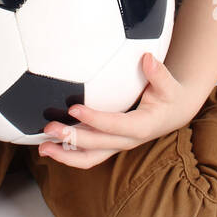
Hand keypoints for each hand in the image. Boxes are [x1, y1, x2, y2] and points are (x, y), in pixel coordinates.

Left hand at [38, 52, 189, 168]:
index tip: (74, 108)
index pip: (114, 126)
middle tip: (50, 127)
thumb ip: (159, 73)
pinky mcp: (109, 145)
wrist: (173, 113)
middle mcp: (127, 141)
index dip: (94, 119)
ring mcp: (116, 145)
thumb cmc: (169, 96)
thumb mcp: (169, 85)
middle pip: (97, 146)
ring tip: (43, 148)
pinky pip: (87, 155)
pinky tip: (49, 145)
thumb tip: (148, 58)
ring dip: (65, 155)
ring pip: (89, 158)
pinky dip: (68, 153)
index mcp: (141, 127)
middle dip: (72, 139)